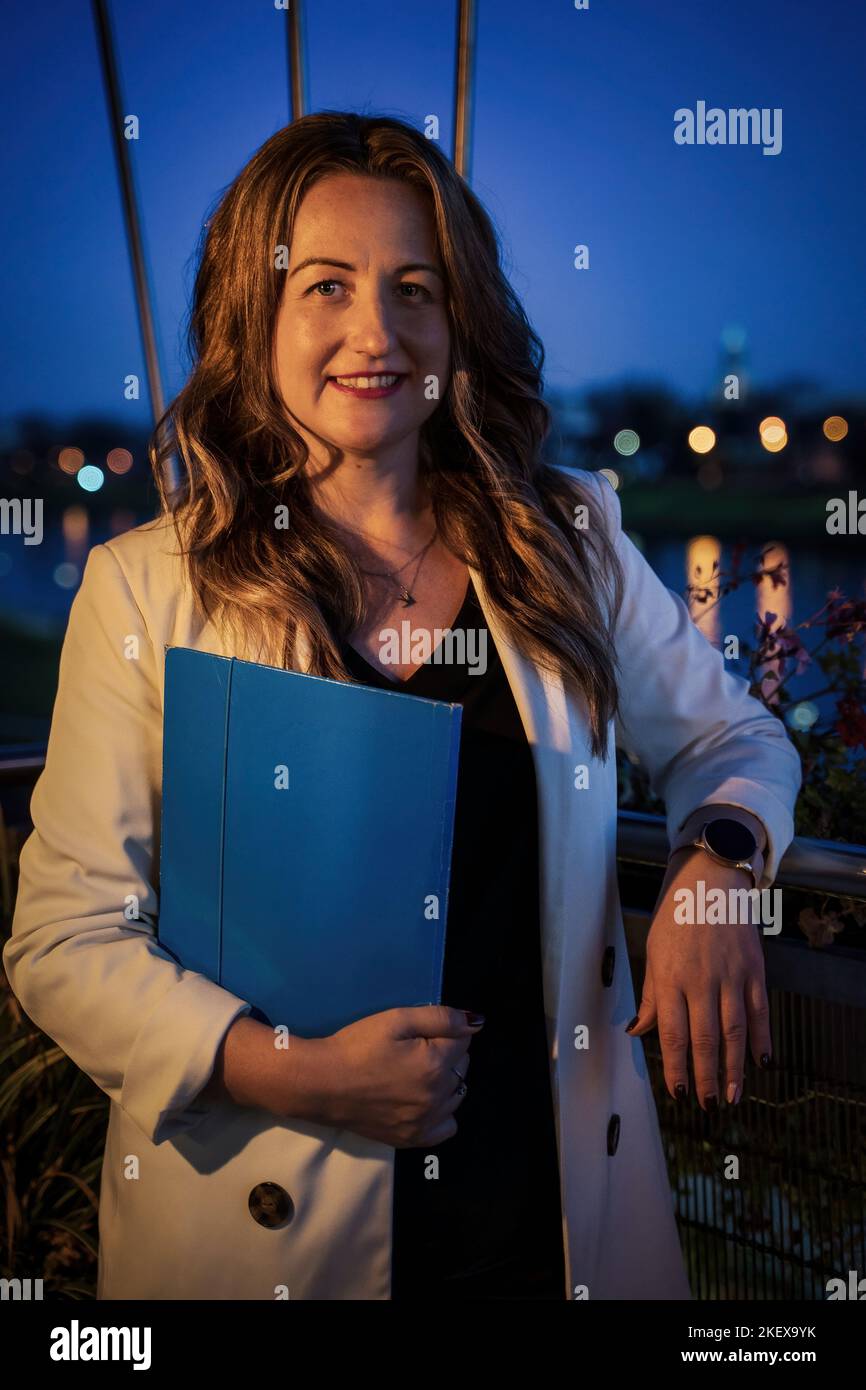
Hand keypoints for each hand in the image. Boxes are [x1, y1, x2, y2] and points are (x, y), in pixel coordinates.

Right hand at [313, 1004, 482, 1146]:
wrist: (321, 1083)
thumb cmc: (357, 1046)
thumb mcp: (396, 1019)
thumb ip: (441, 1018)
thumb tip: (477, 1022)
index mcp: (435, 1065)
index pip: (463, 1042)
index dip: (444, 1032)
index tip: (421, 1033)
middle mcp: (437, 1097)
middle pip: (462, 1068)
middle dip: (447, 1054)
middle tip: (415, 1049)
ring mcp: (426, 1122)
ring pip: (457, 1096)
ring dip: (446, 1081)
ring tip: (416, 1072)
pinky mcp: (412, 1139)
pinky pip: (446, 1127)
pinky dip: (443, 1112)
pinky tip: (424, 1100)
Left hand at [626, 848, 772, 1110]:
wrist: (711, 879)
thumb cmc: (677, 915)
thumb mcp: (654, 951)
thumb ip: (650, 996)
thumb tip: (635, 1031)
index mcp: (671, 977)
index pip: (672, 1033)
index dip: (676, 1066)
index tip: (679, 1091)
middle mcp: (701, 979)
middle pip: (705, 1039)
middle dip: (706, 1076)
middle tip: (707, 1104)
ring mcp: (731, 975)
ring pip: (734, 1031)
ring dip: (734, 1068)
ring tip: (732, 1095)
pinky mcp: (754, 969)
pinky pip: (760, 1011)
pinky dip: (762, 1038)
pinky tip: (761, 1062)